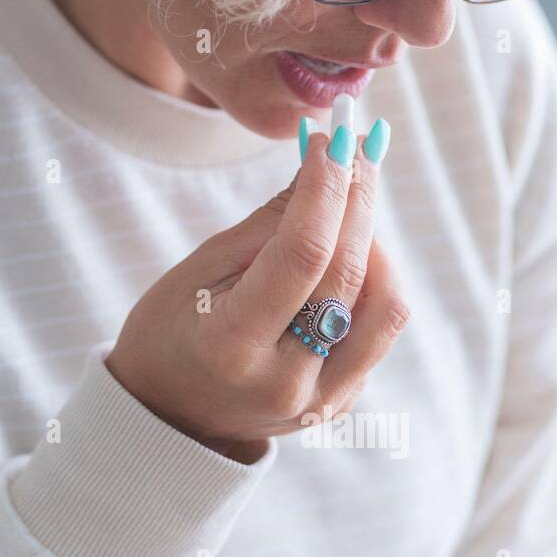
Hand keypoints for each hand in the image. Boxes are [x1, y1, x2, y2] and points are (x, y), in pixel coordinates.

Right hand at [105, 127, 408, 460]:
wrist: (172, 416)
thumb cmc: (174, 332)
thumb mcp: (199, 271)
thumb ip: (267, 224)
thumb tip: (324, 163)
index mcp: (233, 347)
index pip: (303, 255)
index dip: (327, 189)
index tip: (336, 139)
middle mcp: (285, 382)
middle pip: (349, 274)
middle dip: (358, 200)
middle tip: (358, 148)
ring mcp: (320, 400)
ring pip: (384, 306)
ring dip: (375, 246)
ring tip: (347, 212)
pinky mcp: (342, 403)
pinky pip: (376, 330)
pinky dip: (368, 284)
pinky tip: (341, 259)